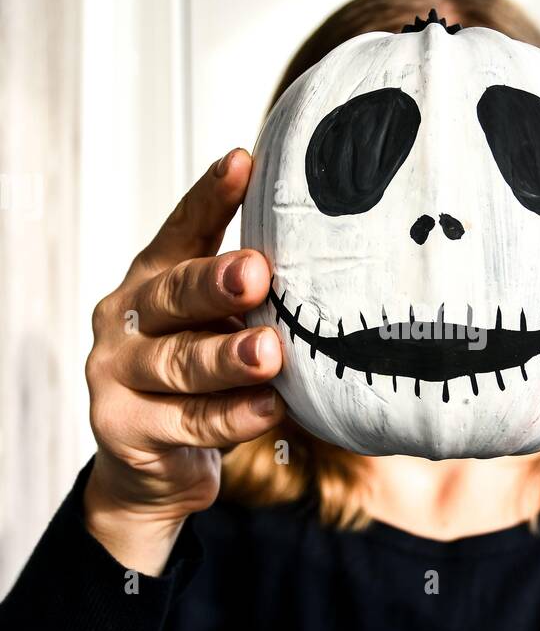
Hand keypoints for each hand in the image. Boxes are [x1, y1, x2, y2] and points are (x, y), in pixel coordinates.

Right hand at [83, 149, 283, 571]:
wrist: (152, 469)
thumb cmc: (200, 383)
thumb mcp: (216, 330)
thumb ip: (247, 302)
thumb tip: (328, 266)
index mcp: (152, 279)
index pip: (183, 230)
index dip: (211, 197)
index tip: (244, 162)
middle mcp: (126, 319)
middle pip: (173, 295)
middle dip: (216, 283)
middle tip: (258, 274)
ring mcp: (119, 374)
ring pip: (180, 363)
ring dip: (228, 358)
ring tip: (270, 353)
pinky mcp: (126, 429)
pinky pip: (190, 424)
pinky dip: (233, 417)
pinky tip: (268, 408)